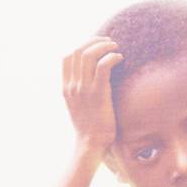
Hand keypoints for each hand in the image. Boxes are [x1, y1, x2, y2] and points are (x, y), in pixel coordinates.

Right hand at [62, 36, 123, 154]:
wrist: (90, 144)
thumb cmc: (90, 127)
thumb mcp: (79, 106)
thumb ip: (81, 91)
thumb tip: (93, 78)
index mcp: (66, 88)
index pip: (67, 57)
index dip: (82, 45)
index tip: (96, 45)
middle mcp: (72, 86)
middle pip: (78, 51)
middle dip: (94, 42)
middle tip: (109, 42)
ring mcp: (84, 89)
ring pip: (89, 55)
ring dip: (104, 47)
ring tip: (116, 48)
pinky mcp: (98, 94)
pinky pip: (103, 67)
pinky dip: (111, 57)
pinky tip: (120, 58)